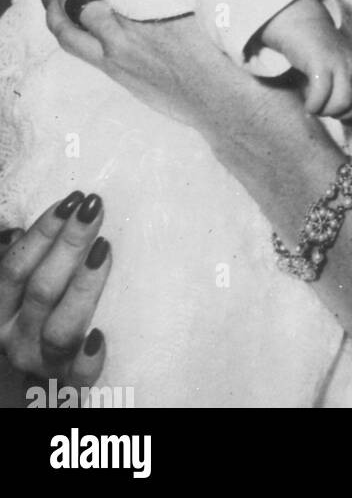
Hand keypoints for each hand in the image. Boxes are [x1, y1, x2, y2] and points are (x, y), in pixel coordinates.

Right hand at [0, 194, 111, 386]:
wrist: (35, 389)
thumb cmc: (39, 315)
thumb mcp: (20, 288)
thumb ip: (19, 258)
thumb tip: (17, 227)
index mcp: (0, 309)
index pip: (14, 266)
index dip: (42, 231)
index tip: (74, 199)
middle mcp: (14, 338)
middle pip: (41, 289)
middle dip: (68, 244)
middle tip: (95, 209)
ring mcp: (41, 365)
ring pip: (60, 328)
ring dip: (82, 287)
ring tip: (104, 250)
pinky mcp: (68, 388)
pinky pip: (76, 381)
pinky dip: (86, 361)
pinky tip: (99, 337)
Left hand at [44, 0, 264, 136]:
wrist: (226, 104)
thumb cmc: (222, 53)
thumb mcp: (196, 6)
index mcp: (135, 24)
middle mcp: (118, 46)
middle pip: (68, 15)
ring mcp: (119, 67)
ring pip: (69, 41)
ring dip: (55, 16)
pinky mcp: (126, 81)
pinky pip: (87, 54)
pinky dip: (75, 35)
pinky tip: (83, 28)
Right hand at [302, 48, 351, 120]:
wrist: (300, 23)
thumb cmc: (316, 52)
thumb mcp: (337, 72)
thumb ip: (346, 96)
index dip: (351, 111)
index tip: (333, 108)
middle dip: (341, 114)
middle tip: (324, 110)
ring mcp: (340, 63)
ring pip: (342, 102)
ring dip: (326, 111)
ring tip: (314, 107)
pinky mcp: (321, 63)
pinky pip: (321, 95)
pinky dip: (313, 106)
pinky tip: (307, 105)